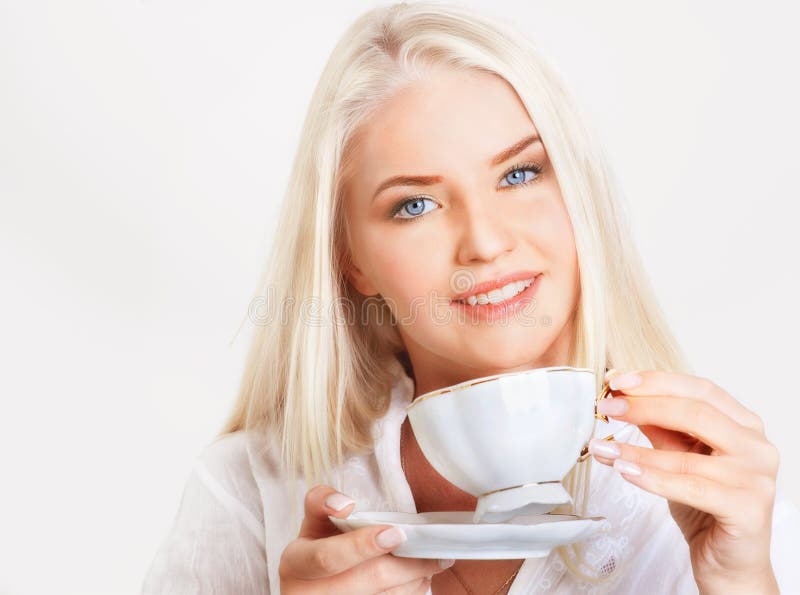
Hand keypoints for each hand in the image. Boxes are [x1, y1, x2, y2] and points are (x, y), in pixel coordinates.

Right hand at [279, 484, 453, 593]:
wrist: (308, 588)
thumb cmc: (316, 548)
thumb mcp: (312, 523)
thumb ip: (323, 503)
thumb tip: (344, 504)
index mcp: (296, 564)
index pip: (328, 557)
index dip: (362, 546)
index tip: (395, 533)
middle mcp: (309, 594)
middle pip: (368, 580)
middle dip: (407, 566)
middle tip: (434, 554)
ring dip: (414, 581)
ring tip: (433, 564)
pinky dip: (409, 593)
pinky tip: (420, 580)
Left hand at [589, 369, 779, 594]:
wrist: (728, 562)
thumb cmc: (704, 506)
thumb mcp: (677, 456)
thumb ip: (658, 427)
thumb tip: (621, 396)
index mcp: (745, 424)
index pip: (700, 389)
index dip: (655, 381)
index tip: (616, 381)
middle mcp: (757, 446)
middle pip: (695, 412)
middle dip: (643, 406)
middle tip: (606, 407)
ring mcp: (757, 477)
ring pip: (687, 454)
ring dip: (635, 448)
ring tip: (601, 445)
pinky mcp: (748, 508)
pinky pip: (691, 487)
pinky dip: (652, 477)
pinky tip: (623, 470)